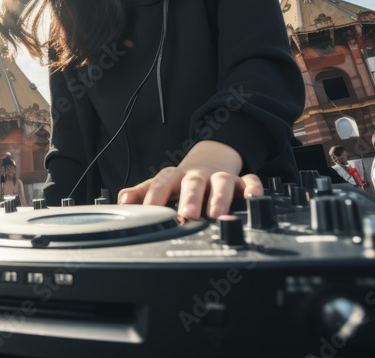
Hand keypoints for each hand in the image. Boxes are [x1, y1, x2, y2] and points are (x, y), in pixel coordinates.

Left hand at [118, 166, 262, 219]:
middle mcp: (196, 176)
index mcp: (174, 177)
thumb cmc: (182, 181)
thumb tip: (122, 201)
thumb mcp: (161, 186)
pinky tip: (252, 198)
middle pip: (192, 183)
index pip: (160, 184)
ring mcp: (219, 177)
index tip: (151, 213)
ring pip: (220, 182)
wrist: (210, 160)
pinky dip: (252, 188)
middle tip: (187, 215)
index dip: (155, 198)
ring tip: (218, 214)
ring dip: (219, 197)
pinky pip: (249, 181)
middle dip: (190, 198)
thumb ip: (142, 194)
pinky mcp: (240, 181)